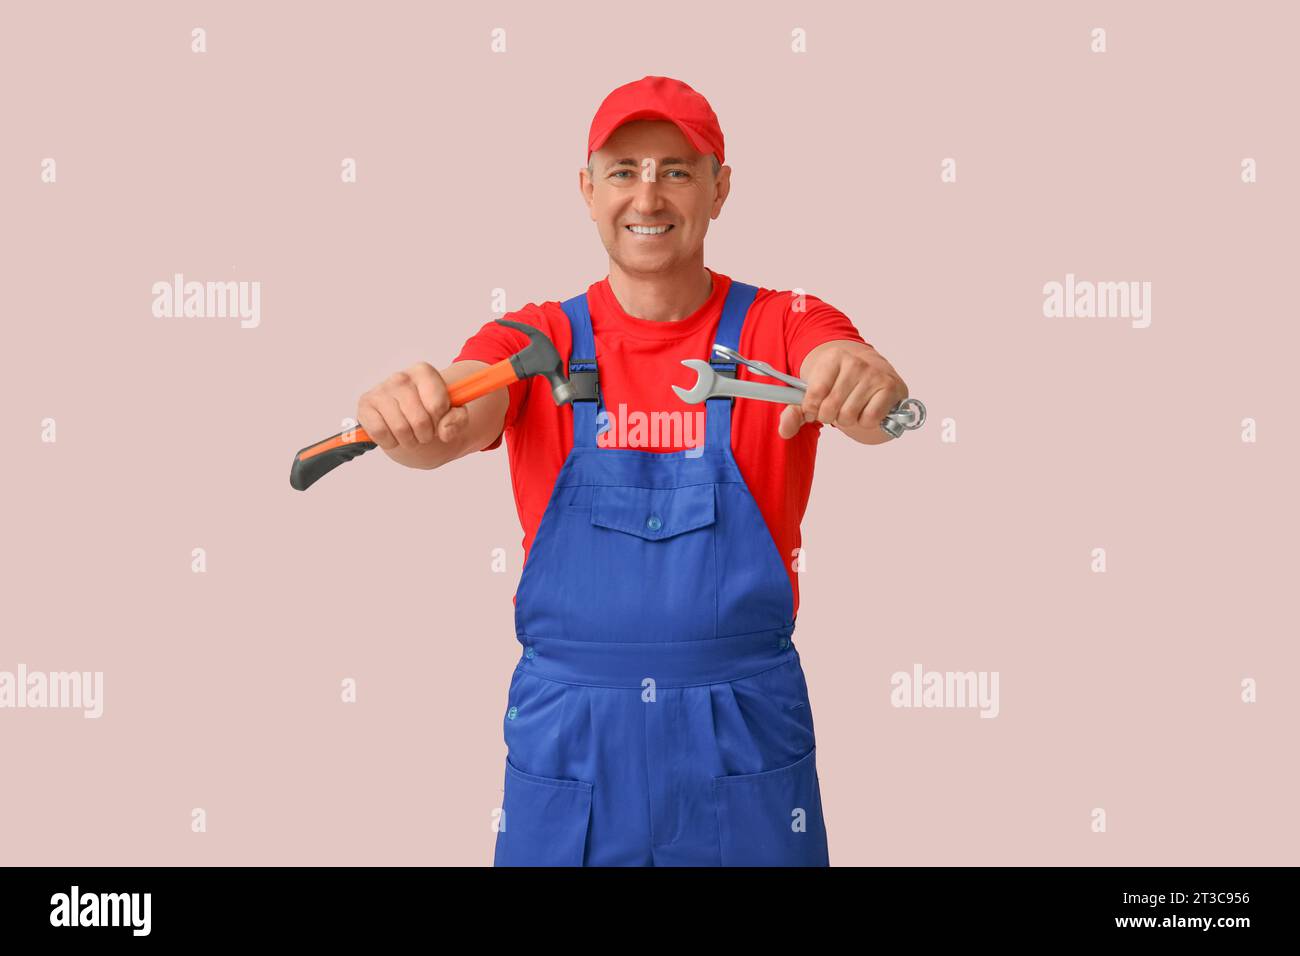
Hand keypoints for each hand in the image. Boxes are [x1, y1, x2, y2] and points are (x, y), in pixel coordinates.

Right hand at [356, 362, 468, 451]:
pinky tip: (393, 435)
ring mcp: (380, 390)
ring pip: (400, 429)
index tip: (438, 419)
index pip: (438, 405)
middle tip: (424, 433)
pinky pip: (379, 432)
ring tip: (410, 435)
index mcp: (424, 372)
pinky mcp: (365, 405)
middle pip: (420, 420)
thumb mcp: (453, 415)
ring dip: (409, 441)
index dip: (441, 420)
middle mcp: (401, 377)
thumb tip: (444, 430)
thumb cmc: (431, 415)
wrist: (408, 421)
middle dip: (426, 435)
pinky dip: (390, 441)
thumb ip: (458, 420)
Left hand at [777, 341, 907, 443]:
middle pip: (830, 408)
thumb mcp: (813, 392)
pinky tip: (867, 409)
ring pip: (849, 415)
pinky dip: (866, 421)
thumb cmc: (838, 383)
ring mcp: (874, 374)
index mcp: (832, 358)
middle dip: (829, 416)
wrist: (873, 371)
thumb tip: (784, 430)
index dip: (810, 410)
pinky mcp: (890, 388)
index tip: (814, 408)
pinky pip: (869, 419)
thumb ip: (795, 412)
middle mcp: (855, 362)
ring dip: (847, 420)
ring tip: (850, 408)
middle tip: (835, 409)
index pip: (813, 395)